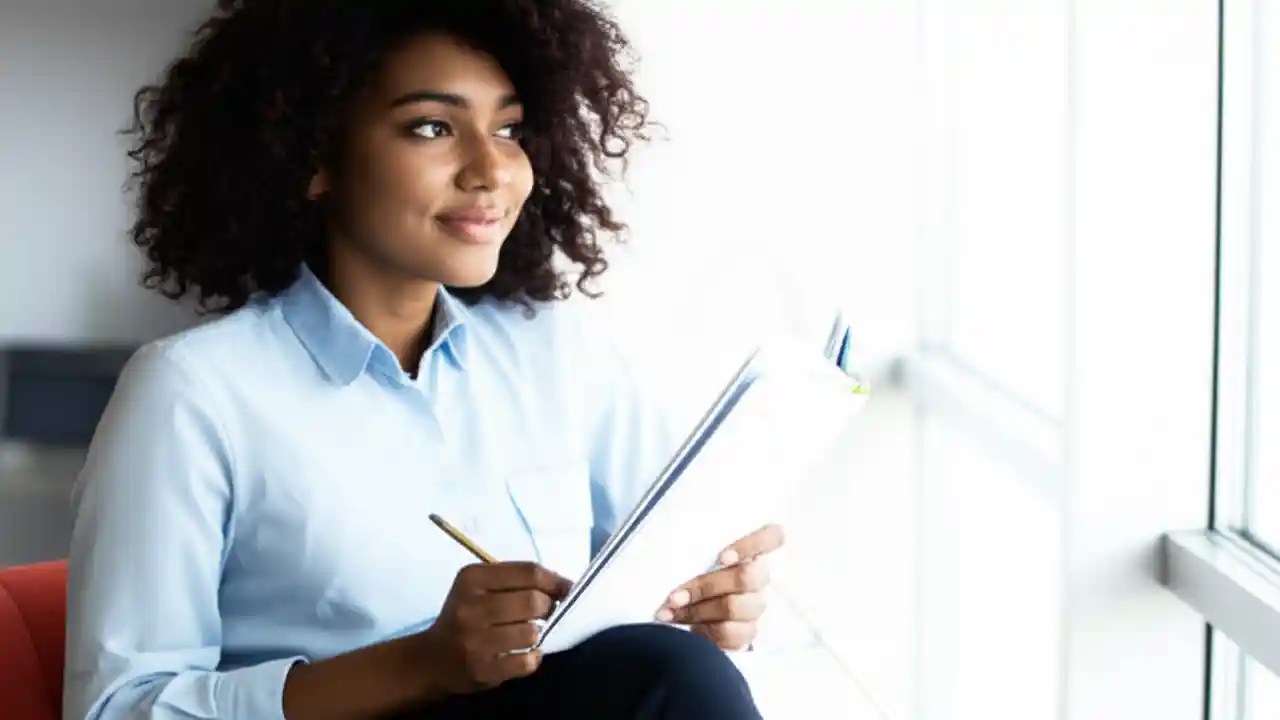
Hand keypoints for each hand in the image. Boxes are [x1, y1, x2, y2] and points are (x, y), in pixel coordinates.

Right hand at [419, 562, 571, 696]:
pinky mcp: (482, 669)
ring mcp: (475, 640)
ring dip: (537, 634)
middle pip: (534, 601)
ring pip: (532, 633)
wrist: (431, 660)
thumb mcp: (478, 587)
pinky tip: (523, 654)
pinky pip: (526, 661)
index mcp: (471, 578)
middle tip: (545, 613)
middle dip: (548, 607)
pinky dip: (532, 658)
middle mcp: (470, 607)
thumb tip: (564, 585)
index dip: (555, 581)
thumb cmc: (464, 617)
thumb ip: (516, 580)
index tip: (566, 589)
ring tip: (526, 634)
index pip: (529, 572)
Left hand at [655, 524, 784, 650]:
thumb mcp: (691, 555)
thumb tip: (675, 541)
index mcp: (750, 549)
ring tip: (671, 614)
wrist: (681, 611)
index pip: (772, 537)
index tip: (722, 557)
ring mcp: (756, 605)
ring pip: (737, 608)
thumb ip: (694, 546)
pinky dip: (708, 634)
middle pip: (747, 577)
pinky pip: (735, 637)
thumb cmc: (687, 572)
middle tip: (673, 597)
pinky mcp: (748, 633)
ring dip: (698, 612)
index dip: (753, 545)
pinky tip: (689, 631)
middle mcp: (759, 576)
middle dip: (705, 587)